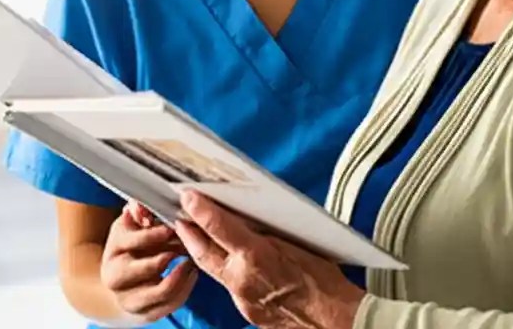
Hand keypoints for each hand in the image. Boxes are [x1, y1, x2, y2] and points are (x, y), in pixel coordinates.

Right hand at [100, 201, 198, 322]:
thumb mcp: (131, 226)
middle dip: (169, 255)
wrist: (121, 281)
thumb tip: (138, 205)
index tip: (171, 228)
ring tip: (192, 261)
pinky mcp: (144, 314)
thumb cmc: (132, 247)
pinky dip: (185, 290)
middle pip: (146, 268)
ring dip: (181, 275)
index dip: (152, 234)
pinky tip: (191, 275)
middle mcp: (115, 277)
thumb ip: (137, 213)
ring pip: (161, 291)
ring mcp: (128, 299)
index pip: (130, 242)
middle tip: (186, 244)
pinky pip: (169, 306)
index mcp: (112, 251)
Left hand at [173, 191, 365, 328]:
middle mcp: (242, 278)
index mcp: (257, 256)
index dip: (201, 209)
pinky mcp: (245, 310)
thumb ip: (264, 231)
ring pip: (213, 270)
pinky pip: (228, 286)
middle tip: (181, 215)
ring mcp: (241, 297)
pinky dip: (224, 271)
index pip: (219, 227)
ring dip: (202, 251)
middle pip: (203, 251)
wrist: (331, 318)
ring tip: (196, 235)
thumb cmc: (322, 280)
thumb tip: (244, 216)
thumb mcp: (295, 243)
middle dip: (189, 232)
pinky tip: (228, 263)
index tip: (189, 196)